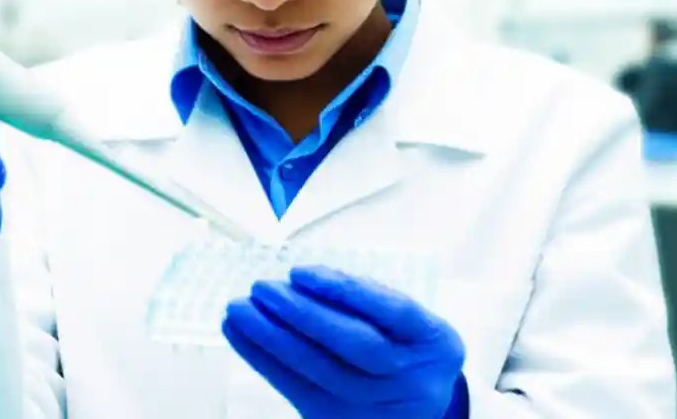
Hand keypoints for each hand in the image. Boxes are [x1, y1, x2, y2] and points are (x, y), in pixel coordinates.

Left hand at [223, 265, 465, 418]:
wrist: (414, 403)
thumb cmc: (399, 345)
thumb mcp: (404, 320)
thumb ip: (365, 298)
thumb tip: (301, 279)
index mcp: (436, 342)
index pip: (393, 311)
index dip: (345, 290)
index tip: (300, 272)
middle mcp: (415, 380)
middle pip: (357, 346)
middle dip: (303, 314)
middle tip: (262, 288)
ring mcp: (380, 408)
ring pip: (323, 372)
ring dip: (274, 339)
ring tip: (240, 310)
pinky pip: (300, 392)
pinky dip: (266, 362)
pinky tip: (241, 336)